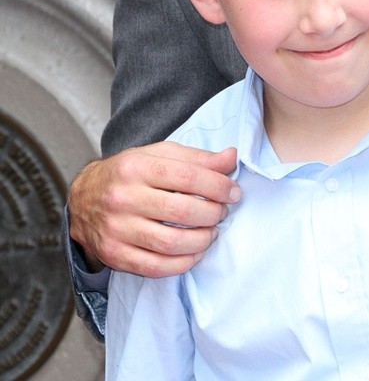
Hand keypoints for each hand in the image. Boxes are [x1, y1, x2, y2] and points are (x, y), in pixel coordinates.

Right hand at [68, 141, 240, 276]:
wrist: (83, 198)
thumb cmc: (129, 173)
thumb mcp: (159, 155)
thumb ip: (196, 158)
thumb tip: (231, 157)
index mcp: (136, 167)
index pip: (187, 176)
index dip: (217, 186)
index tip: (233, 192)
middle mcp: (123, 198)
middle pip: (181, 212)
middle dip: (212, 214)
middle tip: (222, 212)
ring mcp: (116, 229)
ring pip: (170, 243)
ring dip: (201, 240)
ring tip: (211, 232)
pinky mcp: (115, 255)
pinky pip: (155, 267)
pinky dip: (183, 263)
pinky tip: (194, 252)